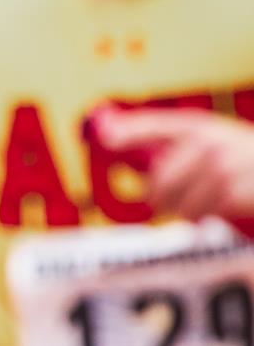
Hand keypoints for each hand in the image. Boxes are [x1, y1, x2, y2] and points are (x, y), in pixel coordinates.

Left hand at [98, 107, 253, 226]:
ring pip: (178, 204)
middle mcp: (210, 143)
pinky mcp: (232, 192)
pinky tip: (221, 209)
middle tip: (175, 200)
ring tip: (206, 203)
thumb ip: (176, 148)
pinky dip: (206, 218)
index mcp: (202, 127)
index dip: (128, 131)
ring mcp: (222, 168)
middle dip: (162, 197)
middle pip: (158, 182)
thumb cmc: (248, 159)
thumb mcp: (217, 143)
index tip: (105, 136)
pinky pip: (200, 215)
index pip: (156, 126)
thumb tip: (118, 146)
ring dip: (187, 212)